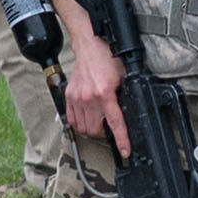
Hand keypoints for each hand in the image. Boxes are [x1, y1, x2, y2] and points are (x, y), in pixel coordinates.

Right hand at [61, 23, 128, 154]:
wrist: (89, 45)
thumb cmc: (107, 58)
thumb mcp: (123, 77)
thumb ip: (124, 95)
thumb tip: (128, 112)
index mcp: (105, 93)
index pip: (115, 123)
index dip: (121, 140)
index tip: (125, 151)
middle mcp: (89, 97)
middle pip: (95, 130)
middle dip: (104, 132)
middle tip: (108, 126)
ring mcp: (77, 97)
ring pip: (83, 127)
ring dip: (91, 128)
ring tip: (98, 120)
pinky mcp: (69, 96)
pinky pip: (72, 119)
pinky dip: (79, 123)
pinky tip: (86, 116)